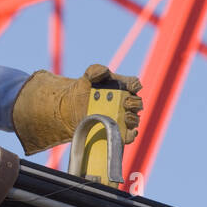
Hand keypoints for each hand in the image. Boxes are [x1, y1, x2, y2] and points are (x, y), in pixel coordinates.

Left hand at [12, 63, 142, 154]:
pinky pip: (128, 136)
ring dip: (133, 119)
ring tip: (125, 117)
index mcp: (122, 87)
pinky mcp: (117, 132)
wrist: (70, 108)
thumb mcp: (87, 77)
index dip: (134, 85)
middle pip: (137, 103)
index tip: (131, 87)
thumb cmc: (83, 90)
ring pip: (134, 120)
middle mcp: (125, 103)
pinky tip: (128, 132)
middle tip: (125, 103)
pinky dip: (131, 135)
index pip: (134, 84)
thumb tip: (104, 71)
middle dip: (134, 103)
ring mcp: (122, 118)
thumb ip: (95, 70)